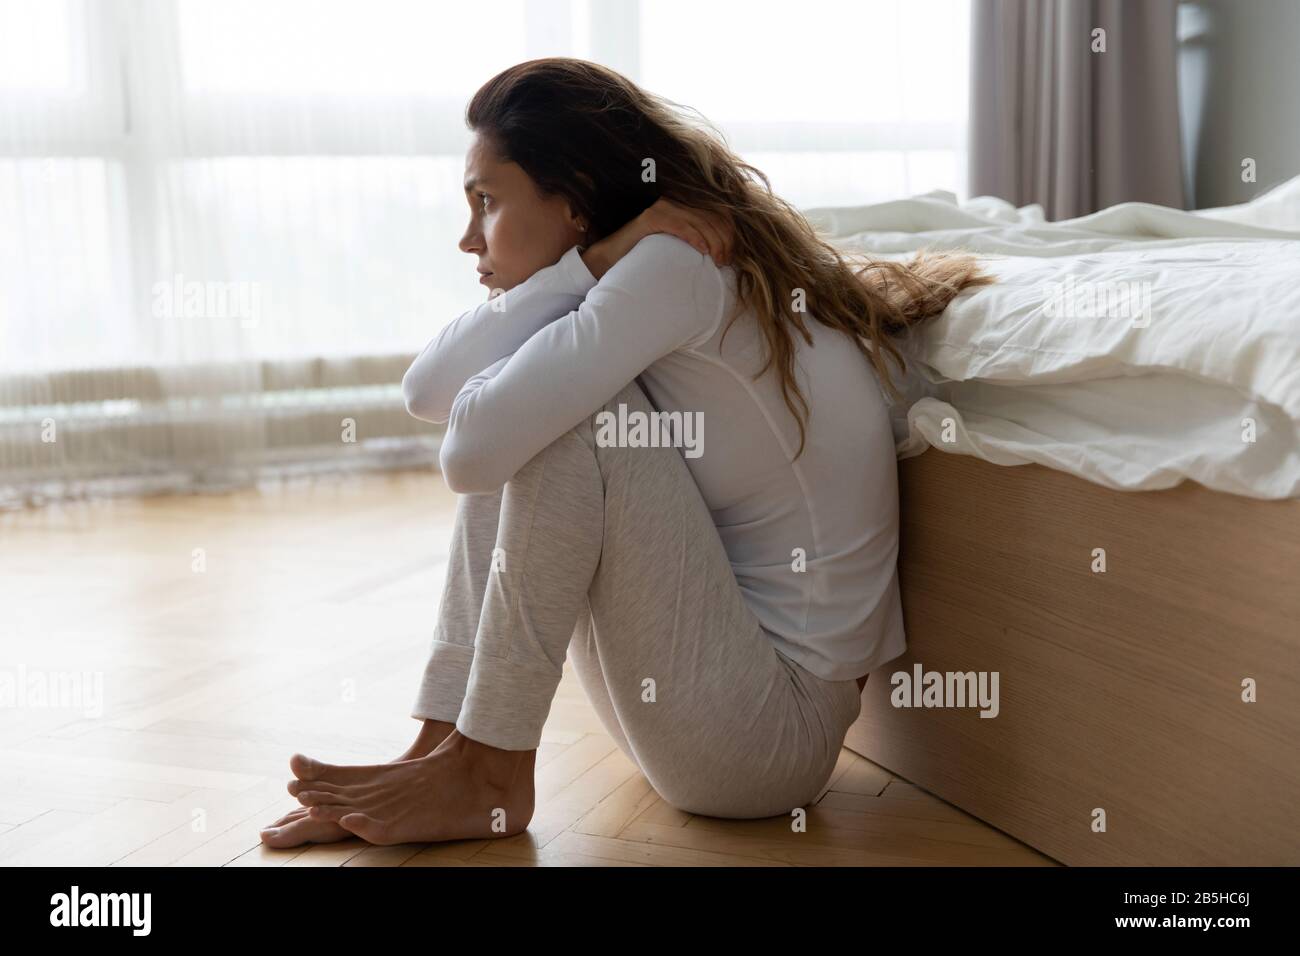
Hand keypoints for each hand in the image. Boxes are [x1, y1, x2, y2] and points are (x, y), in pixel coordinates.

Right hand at [581, 198, 733, 279]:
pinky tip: (703, 251)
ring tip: (717, 259)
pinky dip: (695, 238)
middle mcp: (674, 202)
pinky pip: (680, 225)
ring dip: (713, 241)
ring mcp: (662, 208)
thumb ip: (697, 240)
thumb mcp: (678, 246)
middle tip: (726, 260)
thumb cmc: (646, 257)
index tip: (732, 254)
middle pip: (711, 216)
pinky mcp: (651, 218)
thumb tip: (725, 250)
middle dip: (724, 239)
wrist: (611, 260)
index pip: (717, 212)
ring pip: (699, 221)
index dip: (730, 231)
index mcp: (684, 206)